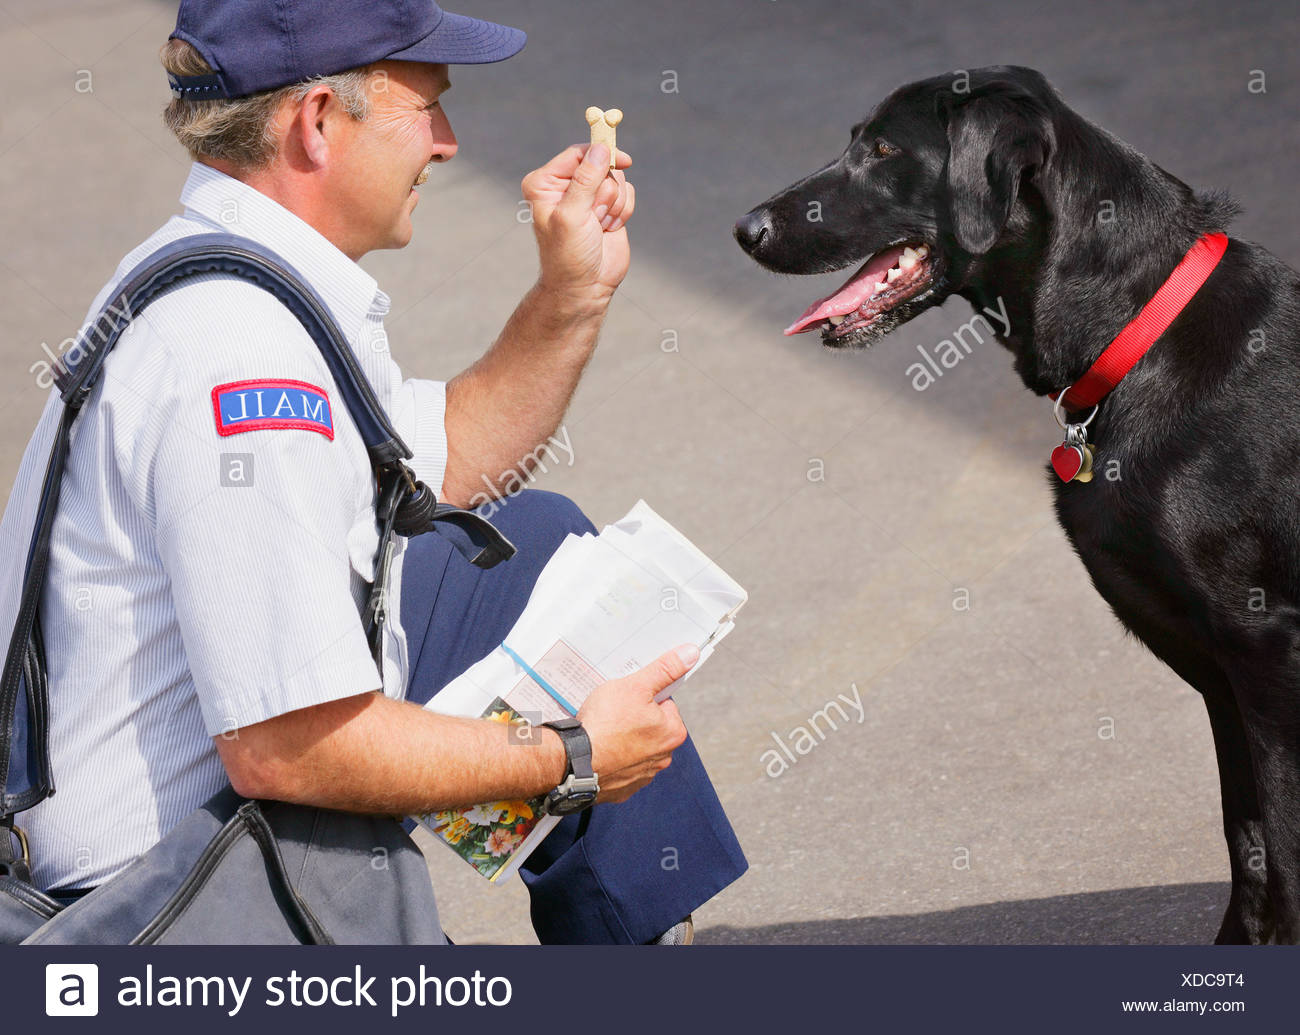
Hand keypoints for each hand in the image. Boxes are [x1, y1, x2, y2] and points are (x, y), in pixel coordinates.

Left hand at [521, 142, 635, 304]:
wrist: (585, 287)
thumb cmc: (569, 254)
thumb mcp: (571, 215)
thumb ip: (585, 180)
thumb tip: (601, 148)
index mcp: (545, 182)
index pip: (578, 154)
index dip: (600, 154)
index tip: (622, 160)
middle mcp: (566, 184)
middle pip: (602, 164)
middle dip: (604, 193)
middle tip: (594, 218)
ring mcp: (589, 195)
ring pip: (617, 179)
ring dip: (614, 205)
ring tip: (600, 226)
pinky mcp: (608, 205)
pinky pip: (627, 192)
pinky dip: (623, 211)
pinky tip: (609, 229)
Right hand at [577, 644, 696, 804]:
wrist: (572, 761)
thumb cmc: (605, 724)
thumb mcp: (636, 686)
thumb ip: (664, 670)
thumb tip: (690, 654)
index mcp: (673, 732)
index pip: (664, 704)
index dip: (644, 696)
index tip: (628, 698)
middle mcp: (663, 758)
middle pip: (651, 726)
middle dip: (634, 718)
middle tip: (613, 713)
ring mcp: (643, 776)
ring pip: (635, 747)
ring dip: (623, 739)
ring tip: (603, 731)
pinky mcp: (623, 788)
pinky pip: (619, 767)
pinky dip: (611, 759)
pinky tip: (599, 750)